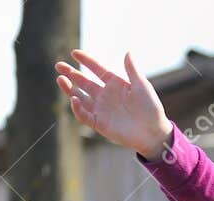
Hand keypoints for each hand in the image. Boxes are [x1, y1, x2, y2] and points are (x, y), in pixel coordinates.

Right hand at [56, 50, 172, 159]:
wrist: (154, 134)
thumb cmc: (151, 109)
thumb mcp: (142, 87)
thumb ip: (132, 70)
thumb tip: (128, 52)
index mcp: (116, 84)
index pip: (97, 69)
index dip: (86, 61)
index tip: (75, 53)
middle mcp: (106, 95)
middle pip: (84, 82)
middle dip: (71, 73)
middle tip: (59, 65)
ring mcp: (101, 109)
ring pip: (80, 97)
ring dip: (69, 89)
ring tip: (60, 79)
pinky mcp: (99, 123)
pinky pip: (84, 115)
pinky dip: (77, 108)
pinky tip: (75, 99)